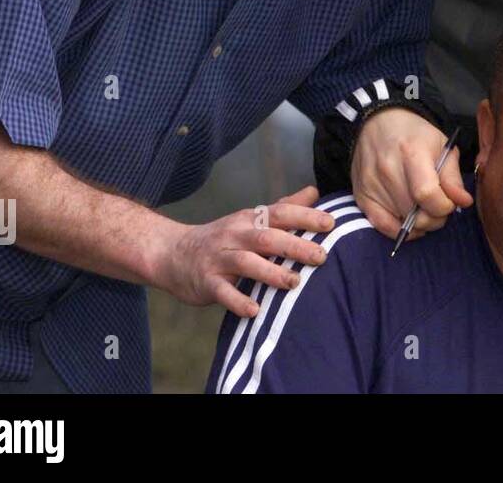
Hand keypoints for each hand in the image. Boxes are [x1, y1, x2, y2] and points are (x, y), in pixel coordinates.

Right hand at [153, 185, 334, 317]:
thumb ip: (284, 207)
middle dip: (295, 246)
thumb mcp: (251, 218)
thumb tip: (315, 191)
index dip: (305, 216)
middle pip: (266, 237)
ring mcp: (219, 258)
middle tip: (321, 256)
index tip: (330, 224)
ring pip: (246, 263)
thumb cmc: (224, 237)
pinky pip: (223, 292)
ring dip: (271, 273)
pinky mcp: (206, 282)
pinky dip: (238, 301)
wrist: (172, 253)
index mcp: (250, 219)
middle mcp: (235, 235)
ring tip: (294, 283)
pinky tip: (255, 310)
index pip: (280, 212)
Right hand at [351, 108, 472, 238]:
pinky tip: (409, 220)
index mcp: (411, 153)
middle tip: (438, 206)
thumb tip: (463, 202)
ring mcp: (372, 184)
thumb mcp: (441, 146)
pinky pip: (382, 226)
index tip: (449, 202)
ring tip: (423, 208)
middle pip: (415, 213)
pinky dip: (400, 230)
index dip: (444, 206)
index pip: (427, 194)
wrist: (378, 123)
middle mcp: (388, 170)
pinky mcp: (361, 196)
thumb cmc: (414, 135)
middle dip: (435, 217)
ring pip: (402, 223)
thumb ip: (453, 177)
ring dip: (419, 223)